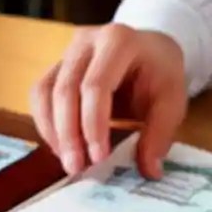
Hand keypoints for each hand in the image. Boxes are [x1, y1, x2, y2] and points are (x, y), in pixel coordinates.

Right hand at [31, 24, 186, 178]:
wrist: (149, 50)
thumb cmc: (160, 74)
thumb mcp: (172, 100)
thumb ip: (160, 133)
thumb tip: (149, 170)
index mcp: (118, 41)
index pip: (96, 86)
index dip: (93, 125)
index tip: (99, 158)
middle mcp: (86, 41)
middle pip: (65, 89)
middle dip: (68, 134)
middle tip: (75, 168)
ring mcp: (66, 52)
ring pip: (44, 92)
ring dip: (53, 132)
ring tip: (69, 162)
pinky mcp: (56, 67)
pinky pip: (39, 95)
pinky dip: (47, 124)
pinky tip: (62, 147)